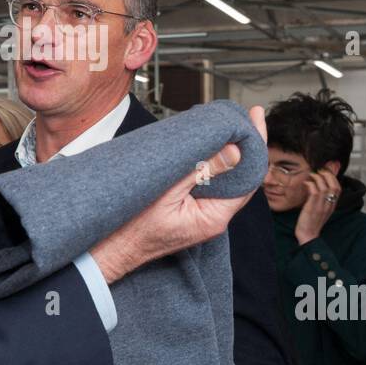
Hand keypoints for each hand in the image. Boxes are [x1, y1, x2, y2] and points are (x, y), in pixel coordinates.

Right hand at [90, 106, 266, 283]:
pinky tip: (208, 145)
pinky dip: (210, 163)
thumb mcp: (167, 193)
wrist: (110, 250)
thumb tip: (234, 151)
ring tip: (229, 123)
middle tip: (245, 114)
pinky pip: (208, 184)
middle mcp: (213, 218)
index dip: (255, 145)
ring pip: (224, 180)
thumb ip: (202, 171)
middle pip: (240, 177)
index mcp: (214, 217)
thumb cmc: (131, 229)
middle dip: (244, 145)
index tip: (255, 116)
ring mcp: (202, 215)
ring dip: (227, 152)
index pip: (248, 177)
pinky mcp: (191, 212)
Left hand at [294, 168, 340, 243]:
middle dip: (328, 175)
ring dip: (318, 178)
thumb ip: (322, 198)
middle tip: (319, 171)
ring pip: (325, 188)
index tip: (325, 171)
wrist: (308, 235)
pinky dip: (311, 185)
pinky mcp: (312, 208)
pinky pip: (315, 193)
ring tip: (311, 176)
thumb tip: (320, 186)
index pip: (338, 188)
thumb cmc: (311, 221)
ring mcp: (321, 207)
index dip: (333, 177)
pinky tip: (306, 183)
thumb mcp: (320, 208)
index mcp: (332, 205)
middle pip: (335, 186)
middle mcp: (329, 205)